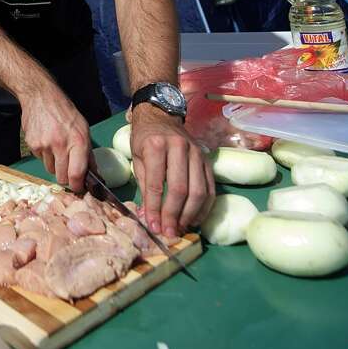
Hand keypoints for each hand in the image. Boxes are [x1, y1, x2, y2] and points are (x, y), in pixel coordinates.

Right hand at [20, 84, 95, 192]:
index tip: (80, 187)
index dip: (78, 186)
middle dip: (66, 178)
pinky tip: (46, 141)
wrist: (40, 97)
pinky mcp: (32, 145)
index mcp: (78, 141)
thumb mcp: (83, 129)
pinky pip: (40, 160)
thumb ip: (89, 154)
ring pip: (50, 170)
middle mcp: (61, 145)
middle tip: (68, 171)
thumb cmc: (65, 112)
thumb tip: (95, 175)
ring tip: (56, 150)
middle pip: (61, 177)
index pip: (77, 173)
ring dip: (55, 166)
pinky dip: (45, 156)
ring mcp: (44, 145)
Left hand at [129, 107, 214, 237]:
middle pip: (180, 188)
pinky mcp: (207, 160)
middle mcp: (179, 148)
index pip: (156, 183)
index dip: (154, 207)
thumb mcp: (137, 157)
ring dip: (190, 214)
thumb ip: (144, 186)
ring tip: (180, 228)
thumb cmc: (145, 139)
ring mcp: (196, 153)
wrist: (161, 116)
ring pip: (198, 190)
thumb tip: (148, 216)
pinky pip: (210, 187)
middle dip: (173, 214)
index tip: (153, 225)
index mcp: (156, 146)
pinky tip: (195, 219)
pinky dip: (204, 207)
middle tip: (168, 232)